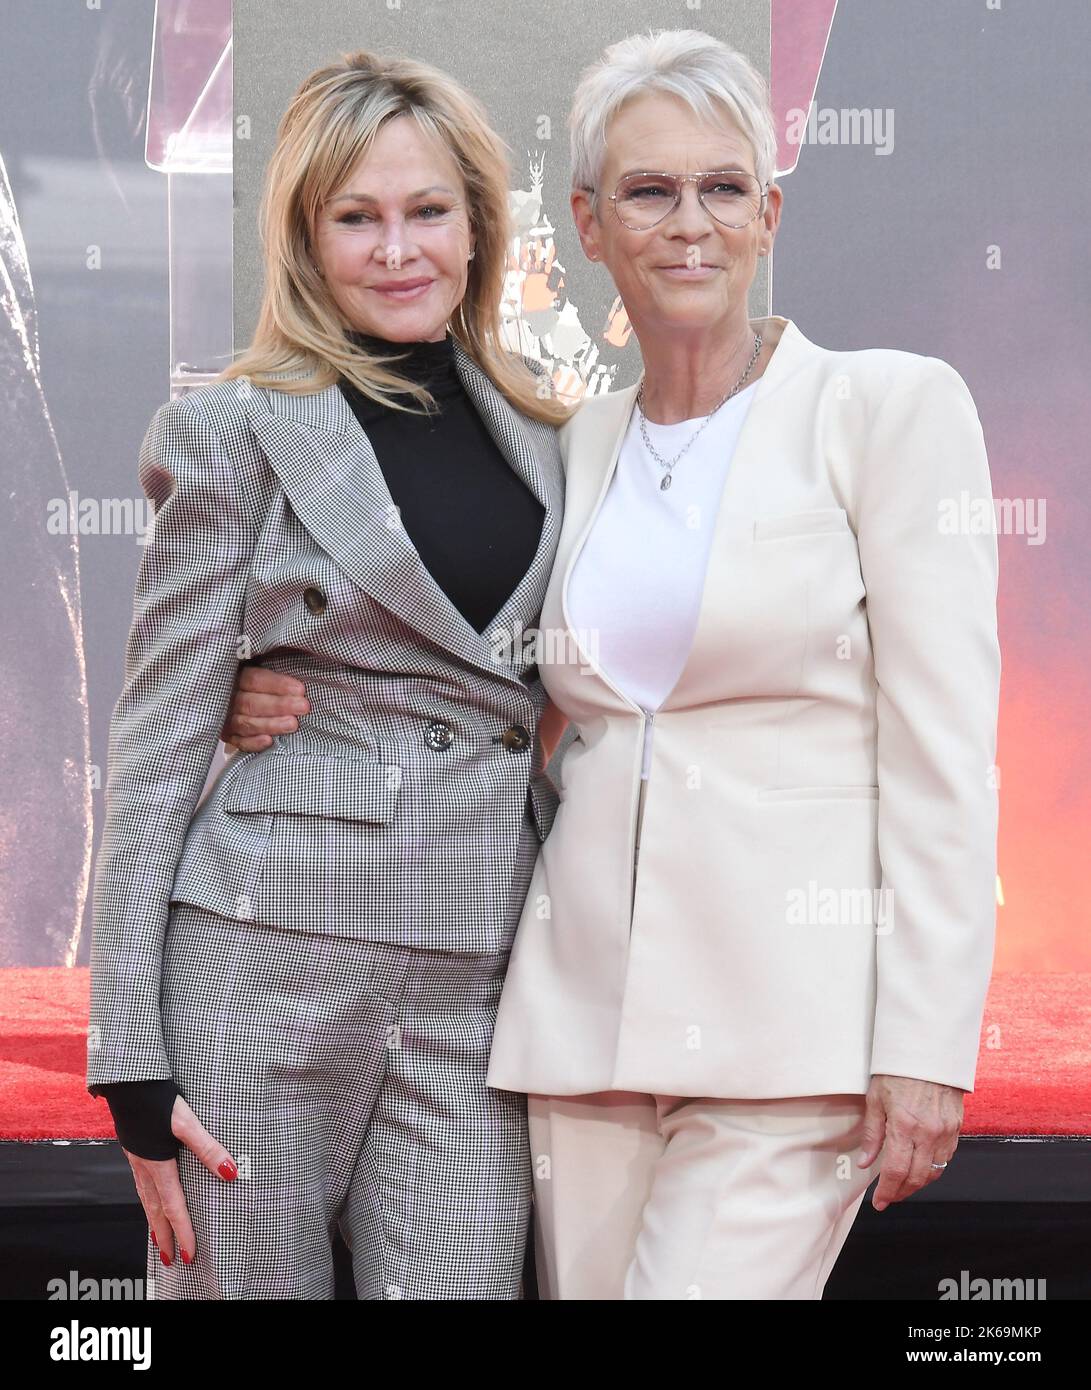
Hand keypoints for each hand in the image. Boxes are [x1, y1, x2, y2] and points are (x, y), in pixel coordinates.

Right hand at [125, 1094, 239, 1265]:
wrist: (127, 1081)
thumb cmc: (156, 1099)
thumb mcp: (186, 1121)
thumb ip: (209, 1148)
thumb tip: (232, 1173)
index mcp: (158, 1166)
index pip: (173, 1207)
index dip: (182, 1232)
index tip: (188, 1255)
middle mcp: (144, 1168)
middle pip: (155, 1211)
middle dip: (164, 1236)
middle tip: (170, 1260)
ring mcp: (137, 1160)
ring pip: (145, 1199)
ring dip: (154, 1221)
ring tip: (159, 1238)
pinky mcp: (135, 1149)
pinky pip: (141, 1185)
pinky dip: (148, 1201)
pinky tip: (151, 1199)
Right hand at [219, 665, 309, 750]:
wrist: (246, 703)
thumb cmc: (263, 688)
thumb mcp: (265, 675)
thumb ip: (277, 679)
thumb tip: (300, 685)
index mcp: (236, 678)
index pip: (255, 680)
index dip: (278, 685)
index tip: (300, 690)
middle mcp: (229, 698)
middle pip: (251, 703)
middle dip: (279, 705)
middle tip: (303, 707)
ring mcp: (227, 719)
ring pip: (246, 723)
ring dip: (270, 724)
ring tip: (293, 724)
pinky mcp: (229, 737)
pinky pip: (239, 742)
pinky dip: (253, 743)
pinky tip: (269, 741)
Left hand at [858, 1074, 962, 1210]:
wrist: (928, 1049)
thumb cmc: (898, 1070)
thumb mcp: (875, 1098)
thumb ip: (872, 1133)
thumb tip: (866, 1161)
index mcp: (905, 1125)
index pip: (896, 1171)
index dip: (887, 1191)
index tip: (880, 1201)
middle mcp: (929, 1132)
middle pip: (918, 1178)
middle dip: (902, 1192)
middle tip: (889, 1197)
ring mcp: (946, 1131)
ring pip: (935, 1171)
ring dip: (919, 1183)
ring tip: (903, 1185)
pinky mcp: (957, 1126)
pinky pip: (947, 1157)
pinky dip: (934, 1167)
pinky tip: (922, 1166)